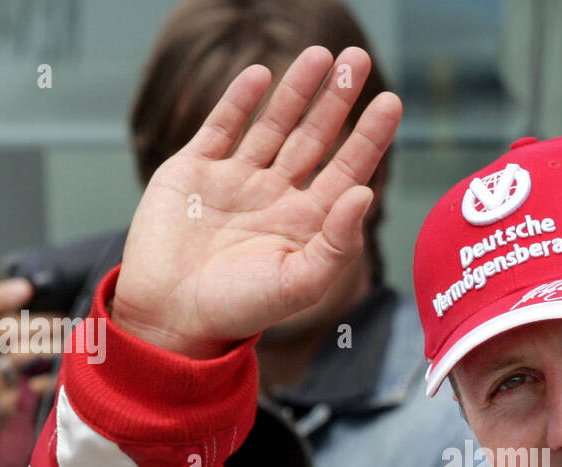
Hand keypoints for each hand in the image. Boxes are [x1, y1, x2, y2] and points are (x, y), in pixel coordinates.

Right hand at [0, 278, 59, 448]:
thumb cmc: (15, 370)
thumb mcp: (8, 345)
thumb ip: (24, 319)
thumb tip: (63, 291)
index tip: (27, 287)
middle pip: (4, 331)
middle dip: (43, 322)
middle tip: (71, 321)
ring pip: (18, 357)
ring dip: (52, 347)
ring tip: (76, 343)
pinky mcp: (8, 411)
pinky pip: (32, 389)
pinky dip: (54, 379)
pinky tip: (71, 375)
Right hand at [111, 46, 401, 358]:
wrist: (170, 316)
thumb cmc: (239, 310)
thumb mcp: (299, 283)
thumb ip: (337, 242)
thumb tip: (366, 194)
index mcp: (306, 224)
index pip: (347, 170)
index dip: (370, 137)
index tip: (392, 102)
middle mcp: (275, 197)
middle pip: (315, 138)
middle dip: (338, 99)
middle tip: (359, 59)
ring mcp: (236, 180)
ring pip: (274, 125)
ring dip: (297, 90)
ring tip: (321, 55)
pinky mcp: (194, 171)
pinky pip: (222, 127)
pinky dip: (239, 101)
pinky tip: (261, 75)